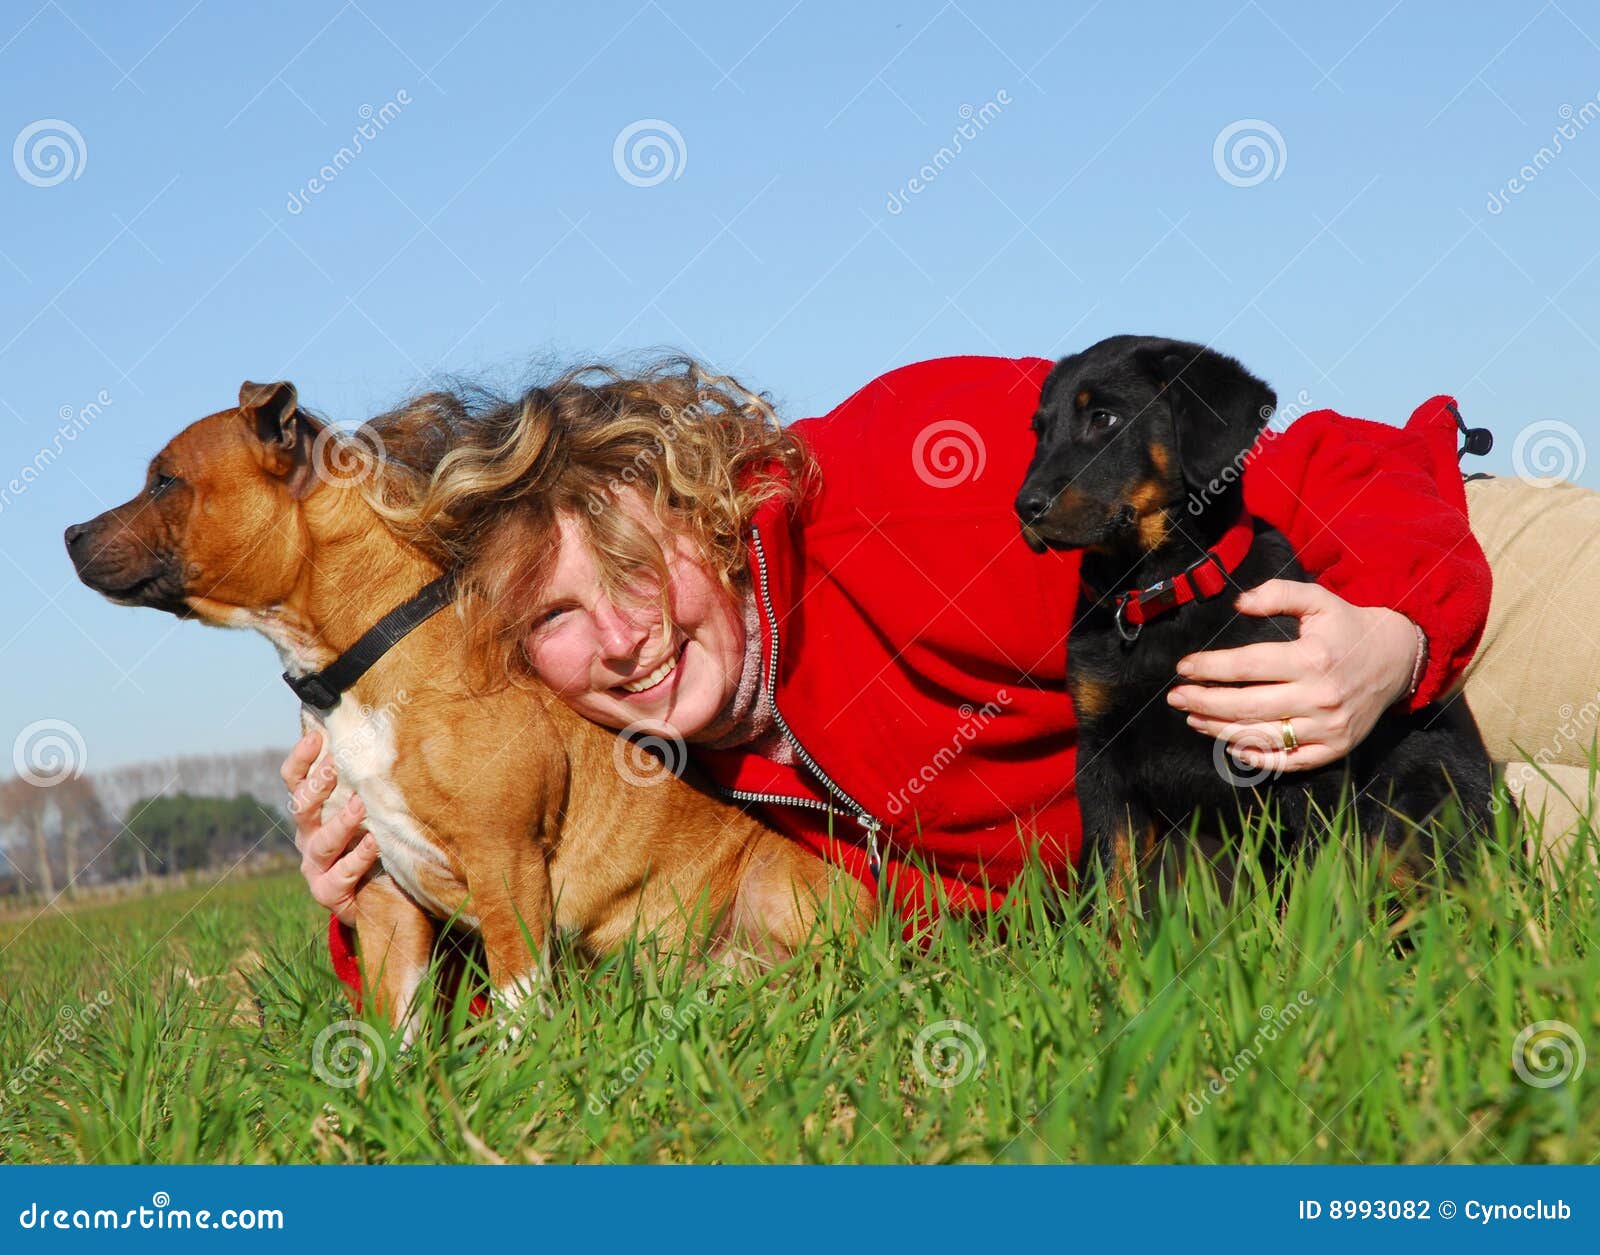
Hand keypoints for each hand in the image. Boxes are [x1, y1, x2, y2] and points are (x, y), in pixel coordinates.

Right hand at [281, 730, 378, 925]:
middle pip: (303, 809)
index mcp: (311, 816)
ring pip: (323, 843)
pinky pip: (341, 875)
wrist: (376, 900)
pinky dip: (358, 858)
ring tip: (361, 804)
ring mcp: (316, 868)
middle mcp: (308, 839)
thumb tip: (372, 737)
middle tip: (336, 763)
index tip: (317, 734)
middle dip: (319, 784)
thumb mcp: (364, 813)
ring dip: (341, 822)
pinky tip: (373, 843)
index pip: (295, 783)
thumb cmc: (370, 845)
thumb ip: (362, 785)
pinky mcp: (329, 894)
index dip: (301, 759)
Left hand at [1166, 580, 1418, 773]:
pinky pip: (1290, 762)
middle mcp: (1320, 696)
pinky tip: (1232, 746)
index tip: (1183, 668)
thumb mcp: (1318, 600)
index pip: (1246, 666)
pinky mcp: (1336, 749)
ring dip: (1220, 730)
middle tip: (1175, 698)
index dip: (1209, 668)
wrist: (1398, 659)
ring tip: (1194, 718)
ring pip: (1262, 737)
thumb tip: (1238, 603)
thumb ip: (1277, 594)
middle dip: (1203, 703)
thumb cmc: (1348, 628)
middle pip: (1246, 706)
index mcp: (1311, 659)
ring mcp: (1329, 728)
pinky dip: (1258, 758)